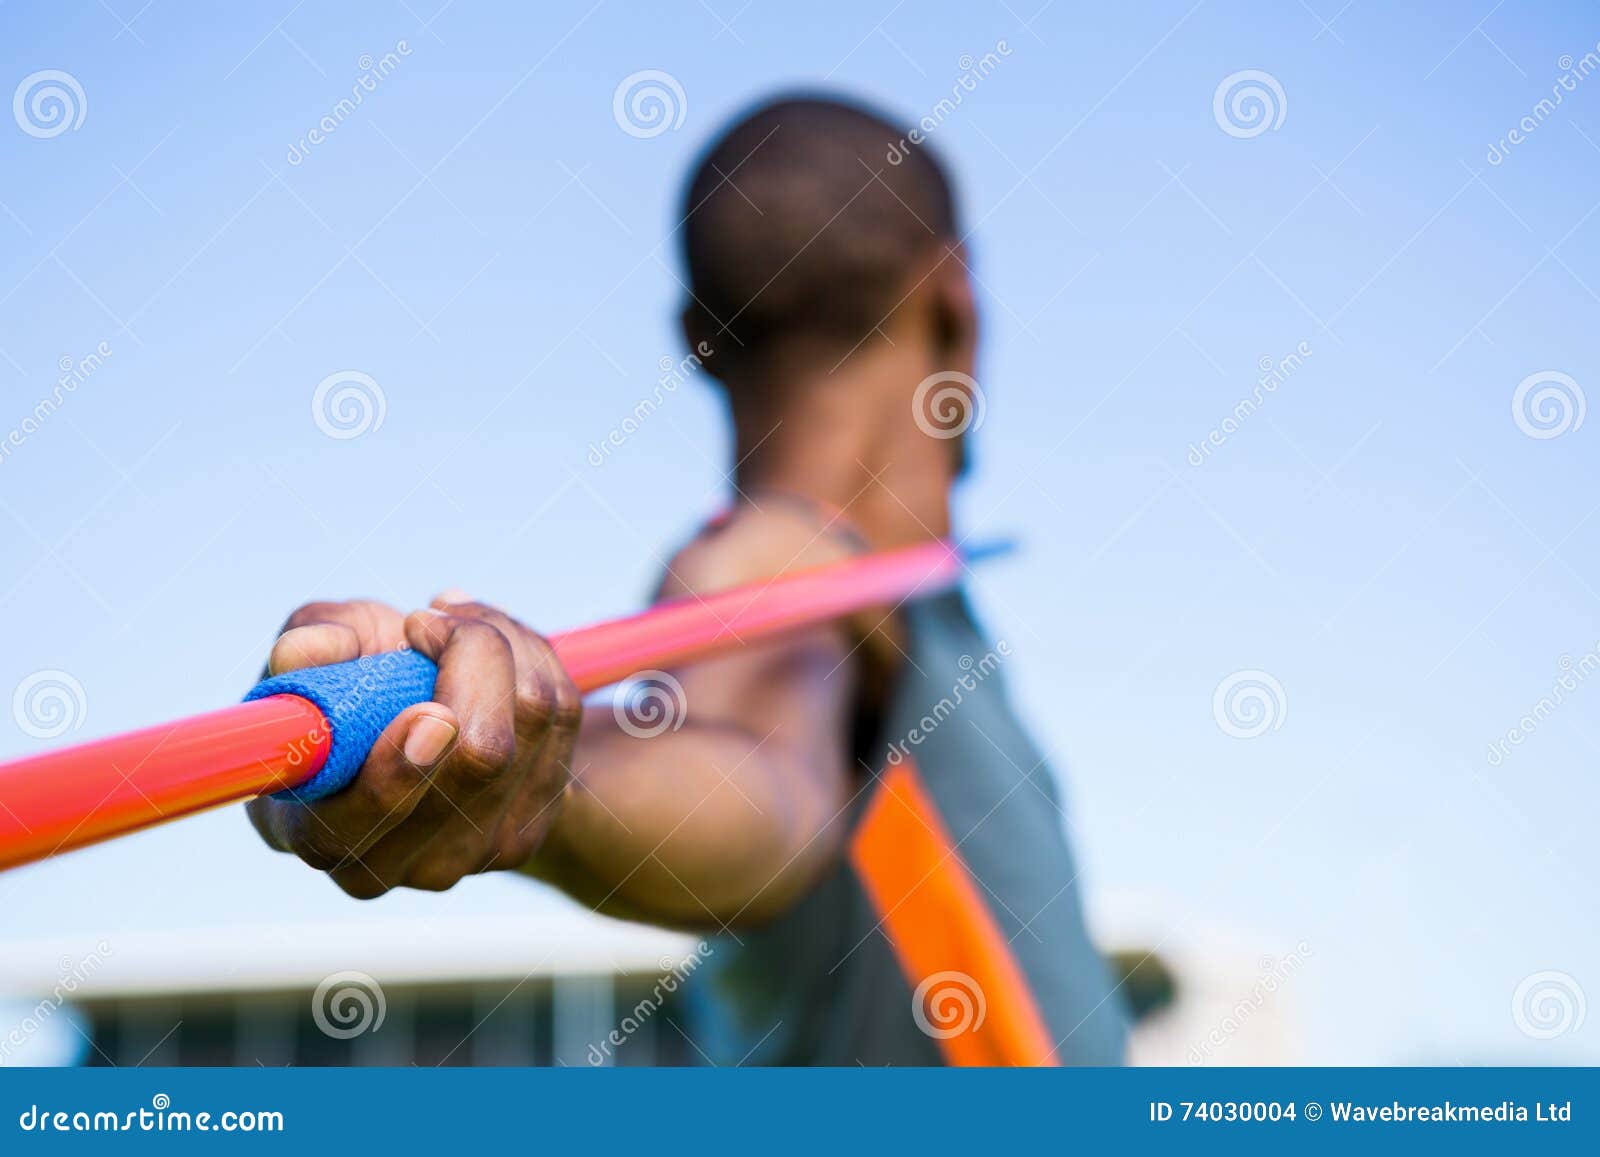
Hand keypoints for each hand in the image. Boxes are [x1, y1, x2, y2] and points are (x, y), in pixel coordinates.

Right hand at [245, 594, 579, 897]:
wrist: (418, 710)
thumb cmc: (348, 684)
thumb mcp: (315, 652)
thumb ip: (305, 647)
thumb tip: (298, 653)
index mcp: (316, 832)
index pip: (357, 827)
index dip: (399, 773)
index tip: (430, 711)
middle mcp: (394, 863)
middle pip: (480, 759)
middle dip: (474, 660)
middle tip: (437, 612)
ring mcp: (472, 855)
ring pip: (533, 722)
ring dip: (504, 641)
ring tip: (458, 616)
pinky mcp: (533, 824)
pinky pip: (563, 715)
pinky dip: (536, 657)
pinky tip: (498, 647)